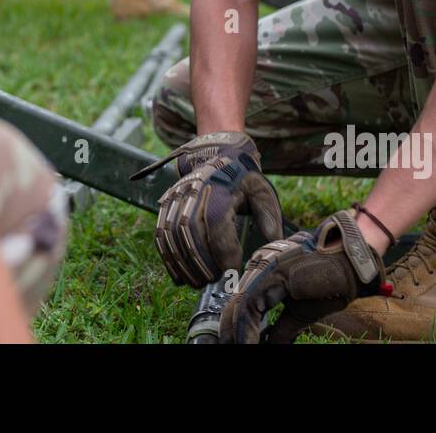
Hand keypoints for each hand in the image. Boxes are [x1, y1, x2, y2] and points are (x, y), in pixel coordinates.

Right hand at [131, 130, 283, 287]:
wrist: (216, 153)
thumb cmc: (242, 178)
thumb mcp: (262, 191)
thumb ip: (269, 218)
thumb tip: (274, 246)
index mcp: (220, 187)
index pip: (217, 223)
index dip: (222, 251)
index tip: (230, 271)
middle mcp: (194, 191)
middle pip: (191, 231)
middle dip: (200, 262)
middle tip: (211, 282)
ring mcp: (177, 197)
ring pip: (173, 234)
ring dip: (183, 263)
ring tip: (196, 283)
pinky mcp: (167, 204)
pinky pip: (161, 233)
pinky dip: (168, 256)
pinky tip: (178, 275)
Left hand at [218, 208, 385, 343]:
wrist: (350, 263)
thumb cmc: (329, 282)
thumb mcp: (299, 313)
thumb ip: (281, 328)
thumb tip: (268, 345)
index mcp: (264, 272)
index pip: (241, 302)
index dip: (235, 326)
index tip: (233, 343)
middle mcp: (259, 265)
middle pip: (235, 303)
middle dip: (231, 331)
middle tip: (228, 347)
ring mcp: (264, 267)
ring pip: (240, 305)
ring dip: (238, 334)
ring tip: (238, 348)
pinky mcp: (271, 274)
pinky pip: (251, 306)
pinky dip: (247, 329)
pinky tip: (247, 343)